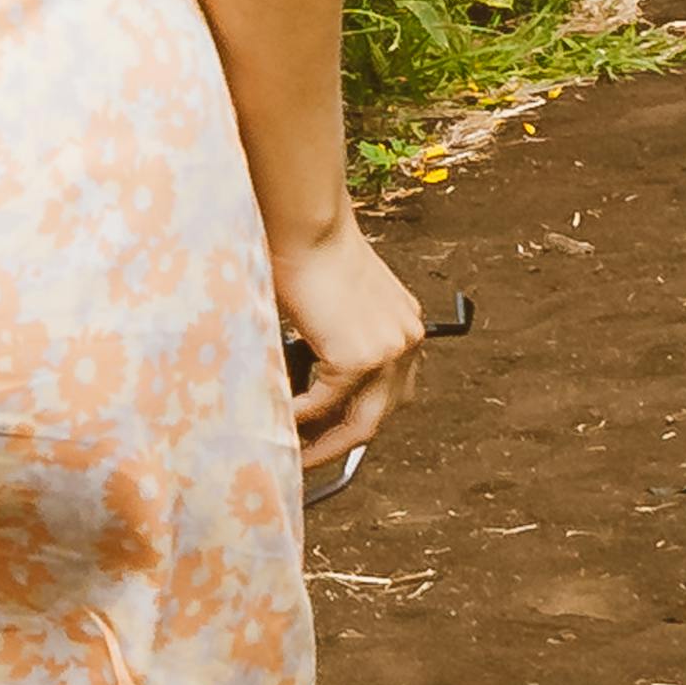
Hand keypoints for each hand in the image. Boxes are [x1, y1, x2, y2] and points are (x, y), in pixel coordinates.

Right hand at [274, 213, 429, 482]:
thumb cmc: (308, 250)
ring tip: (294, 455)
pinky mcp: (360, 357)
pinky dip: (300, 416)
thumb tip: (306, 385)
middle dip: (342, 443)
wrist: (306, 224)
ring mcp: (389, 351)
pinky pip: (325, 404)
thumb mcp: (335, 303)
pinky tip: (279, 419)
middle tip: (309, 460)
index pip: (390, 389)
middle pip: (381, 414)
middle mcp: (407, 340)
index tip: (329, 434)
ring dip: (324, 443)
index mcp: (404, 325)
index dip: (358, 417)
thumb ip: (336, 340)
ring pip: (361, 422)